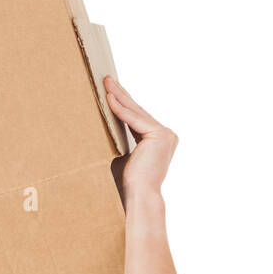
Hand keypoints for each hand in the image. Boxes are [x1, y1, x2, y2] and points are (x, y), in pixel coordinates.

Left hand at [105, 76, 177, 197]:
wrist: (138, 196)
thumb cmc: (129, 183)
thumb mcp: (124, 156)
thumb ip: (122, 141)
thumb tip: (107, 131)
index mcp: (159, 139)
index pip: (137, 117)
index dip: (124, 102)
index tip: (111, 88)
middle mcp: (166, 134)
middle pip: (137, 111)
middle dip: (120, 93)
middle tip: (106, 77)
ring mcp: (165, 134)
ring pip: (135, 112)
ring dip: (118, 95)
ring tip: (105, 81)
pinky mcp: (159, 135)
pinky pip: (133, 119)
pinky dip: (119, 109)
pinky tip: (108, 98)